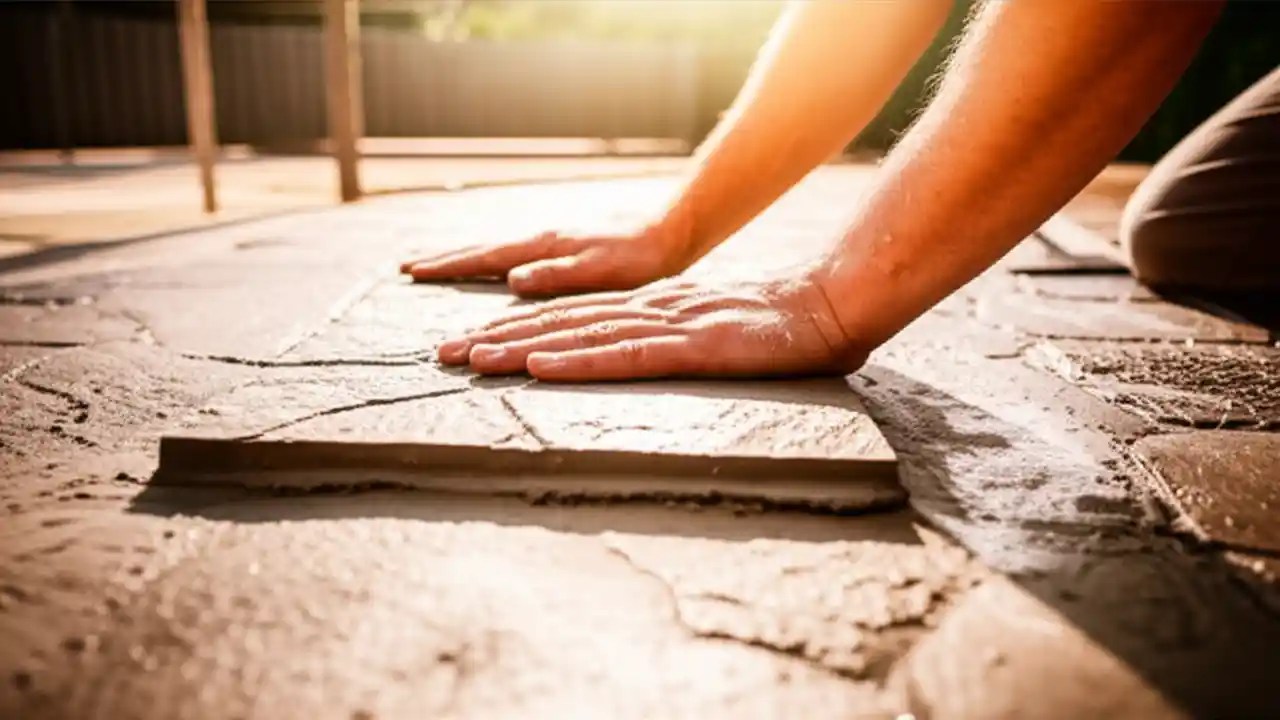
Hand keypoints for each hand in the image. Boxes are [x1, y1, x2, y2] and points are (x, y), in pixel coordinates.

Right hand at [400, 223, 692, 297]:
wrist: (668, 234)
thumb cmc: (639, 258)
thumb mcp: (601, 269)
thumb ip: (557, 274)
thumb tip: (511, 279)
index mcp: (545, 246)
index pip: (486, 257)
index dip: (449, 266)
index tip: (414, 271)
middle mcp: (541, 241)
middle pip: (482, 249)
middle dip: (445, 260)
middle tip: (406, 268)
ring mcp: (549, 243)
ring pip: (495, 250)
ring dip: (463, 259)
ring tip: (434, 265)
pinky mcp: (561, 248)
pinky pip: (512, 254)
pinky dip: (489, 260)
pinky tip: (488, 268)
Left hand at [436, 271, 867, 380]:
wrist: (832, 306)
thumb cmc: (779, 329)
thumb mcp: (714, 334)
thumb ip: (676, 342)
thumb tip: (644, 358)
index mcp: (652, 310)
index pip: (574, 320)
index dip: (519, 331)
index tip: (473, 345)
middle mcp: (649, 312)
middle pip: (562, 324)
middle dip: (498, 339)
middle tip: (443, 353)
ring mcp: (669, 326)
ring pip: (581, 337)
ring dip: (521, 349)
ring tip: (471, 359)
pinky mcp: (693, 347)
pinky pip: (626, 356)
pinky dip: (579, 361)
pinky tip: (541, 366)